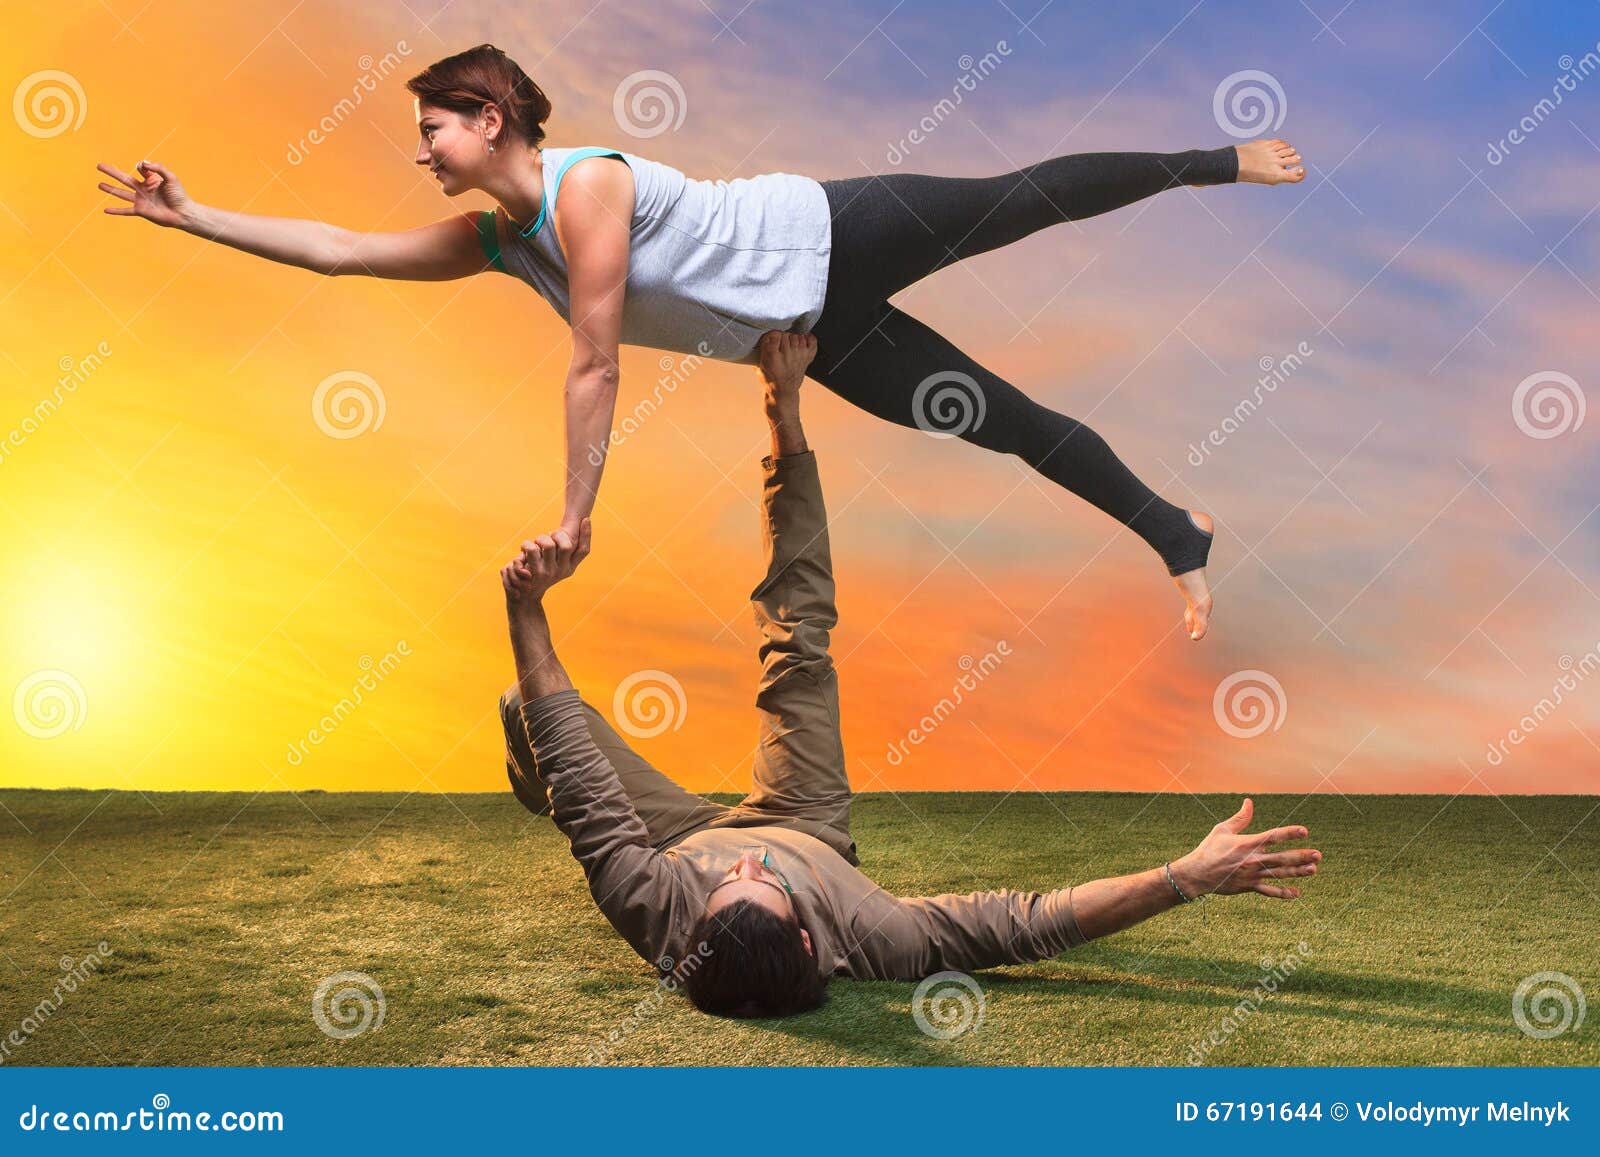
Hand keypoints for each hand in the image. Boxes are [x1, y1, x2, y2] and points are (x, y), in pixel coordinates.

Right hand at [96, 159, 193, 228]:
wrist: (183, 213)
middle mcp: (143, 189)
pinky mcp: (141, 211)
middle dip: (111, 172)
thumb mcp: (171, 177)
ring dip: (110, 189)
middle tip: (99, 165)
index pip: (140, 168)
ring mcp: (141, 200)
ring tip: (99, 185)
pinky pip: (126, 211)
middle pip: (123, 178)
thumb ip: (158, 168)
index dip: (144, 168)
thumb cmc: (180, 195)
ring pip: (121, 193)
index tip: (151, 173)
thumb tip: (143, 162)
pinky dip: (116, 211)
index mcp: (151, 180)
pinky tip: (106, 210)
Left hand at [501, 518, 592, 612]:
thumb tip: (573, 527)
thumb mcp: (552, 565)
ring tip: (532, 544)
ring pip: (548, 545)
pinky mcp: (534, 573)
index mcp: (570, 567)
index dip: (586, 534)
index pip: (584, 550)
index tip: (586, 519)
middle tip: (548, 536)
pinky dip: (525, 546)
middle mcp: (562, 571)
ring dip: (539, 539)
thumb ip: (559, 551)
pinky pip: (531, 549)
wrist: (525, 599)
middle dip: (557, 534)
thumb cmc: (538, 576)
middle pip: (567, 545)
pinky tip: (522, 552)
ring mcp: (549, 572)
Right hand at [756, 331, 816, 394]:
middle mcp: (787, 355)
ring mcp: (799, 356)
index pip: (774, 334)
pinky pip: (811, 341)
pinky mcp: (807, 358)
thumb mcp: (760, 365)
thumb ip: (764, 351)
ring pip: (797, 336)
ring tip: (789, 346)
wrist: (783, 392)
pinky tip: (803, 340)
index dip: (772, 336)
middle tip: (779, 345)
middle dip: (782, 338)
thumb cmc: (771, 381)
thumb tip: (766, 338)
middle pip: (786, 335)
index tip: (771, 339)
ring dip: (793, 339)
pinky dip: (808, 339)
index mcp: (773, 356)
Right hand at [1170, 798, 1320, 899]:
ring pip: (1279, 874)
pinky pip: (1269, 891)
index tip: (1304, 831)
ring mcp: (1252, 875)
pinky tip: (1296, 893)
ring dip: (1297, 872)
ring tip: (1313, 870)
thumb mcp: (1222, 830)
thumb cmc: (1208, 849)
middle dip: (1301, 856)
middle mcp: (1252, 860)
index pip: (1273, 837)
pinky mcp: (1249, 887)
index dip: (1289, 833)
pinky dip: (1283, 893)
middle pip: (1282, 858)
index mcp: (1247, 844)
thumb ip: (1240, 818)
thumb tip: (1249, 802)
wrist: (1196, 874)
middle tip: (1317, 855)